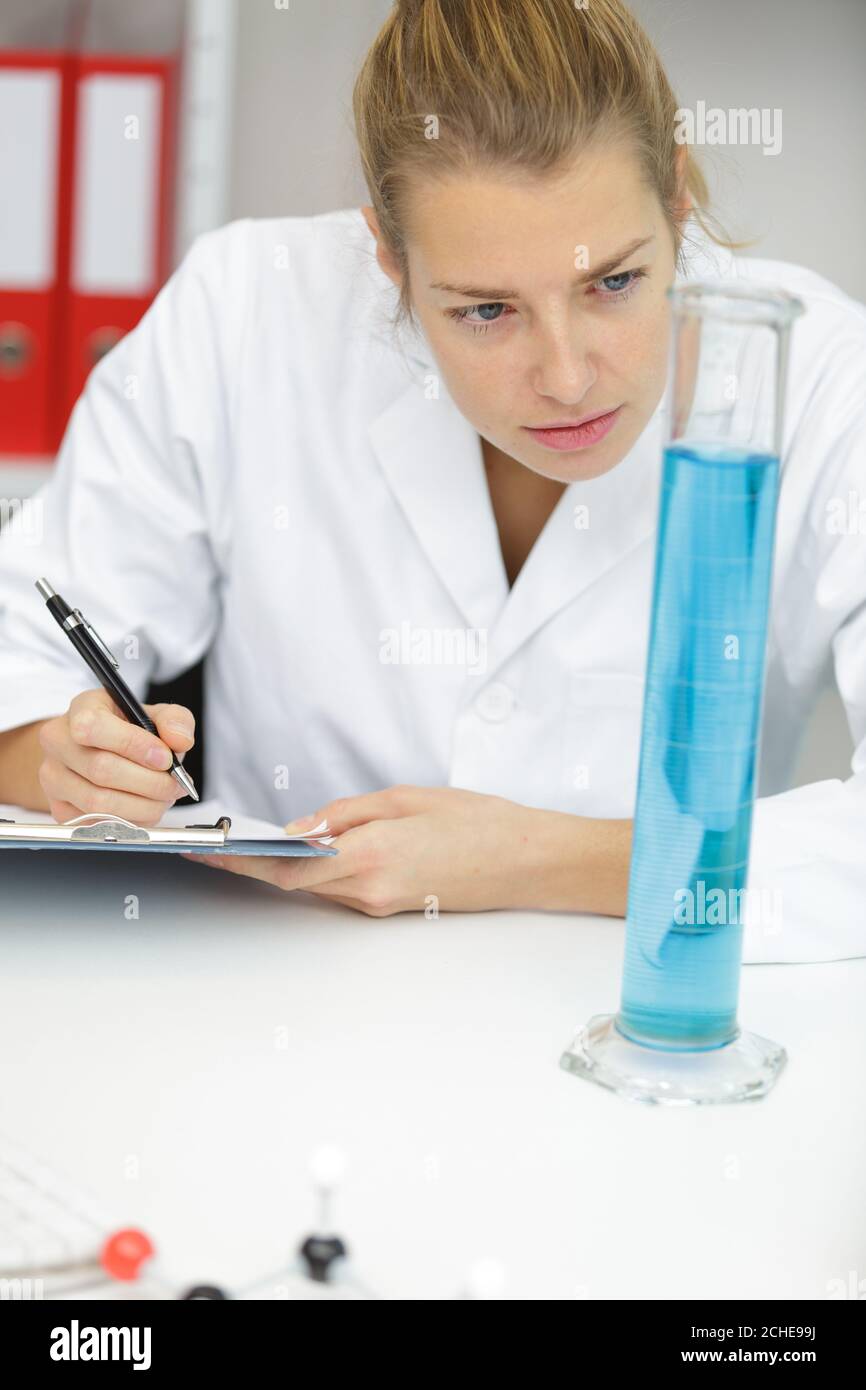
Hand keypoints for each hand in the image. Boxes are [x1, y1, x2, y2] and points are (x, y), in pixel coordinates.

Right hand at [38, 687, 195, 825]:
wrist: (97, 753)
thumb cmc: (127, 732)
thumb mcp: (154, 715)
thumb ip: (174, 720)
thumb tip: (179, 740)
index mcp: (81, 709)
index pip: (93, 727)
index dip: (133, 745)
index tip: (165, 758)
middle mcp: (58, 742)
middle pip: (101, 770)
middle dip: (149, 782)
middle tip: (175, 784)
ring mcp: (54, 778)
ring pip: (98, 803)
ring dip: (143, 805)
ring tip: (164, 797)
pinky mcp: (60, 809)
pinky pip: (97, 824)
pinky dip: (131, 821)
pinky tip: (145, 808)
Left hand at [181, 784, 549, 916]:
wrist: (528, 863)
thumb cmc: (478, 823)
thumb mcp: (407, 798)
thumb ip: (347, 813)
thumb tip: (301, 825)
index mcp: (370, 856)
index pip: (286, 863)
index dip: (239, 859)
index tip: (204, 851)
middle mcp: (369, 890)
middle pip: (294, 879)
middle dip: (254, 862)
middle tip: (214, 845)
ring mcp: (381, 905)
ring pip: (317, 884)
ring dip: (289, 864)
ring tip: (256, 841)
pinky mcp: (393, 908)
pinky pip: (343, 888)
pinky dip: (321, 869)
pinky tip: (314, 849)